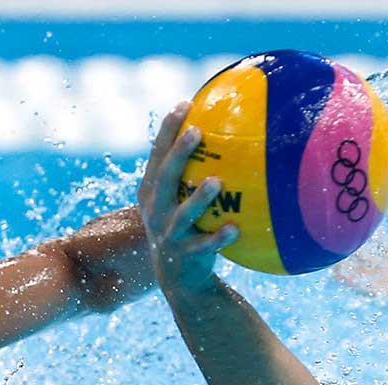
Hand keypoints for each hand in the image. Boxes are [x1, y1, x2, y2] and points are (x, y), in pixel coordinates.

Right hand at [137, 104, 238, 298]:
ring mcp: (168, 233)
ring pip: (182, 214)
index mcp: (152, 192)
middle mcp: (155, 210)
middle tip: (196, 132)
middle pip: (164, 178)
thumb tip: (228, 133)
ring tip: (216, 181)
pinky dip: (218, 238)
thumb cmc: (185, 226)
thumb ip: (192, 171)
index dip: (168, 129)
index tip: (185, 104)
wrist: (176, 276)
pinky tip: (236, 228)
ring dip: (198, 198)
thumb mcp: (179, 199)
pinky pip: (204, 246)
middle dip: (178, 153)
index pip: (157, 155)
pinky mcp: (184, 255)